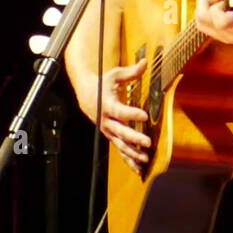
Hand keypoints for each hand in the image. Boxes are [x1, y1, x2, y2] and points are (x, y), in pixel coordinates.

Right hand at [75, 58, 151, 173]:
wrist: (85, 94)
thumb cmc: (102, 83)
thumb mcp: (115, 75)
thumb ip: (131, 72)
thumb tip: (145, 62)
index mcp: (107, 104)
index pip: (119, 110)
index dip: (131, 113)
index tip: (143, 115)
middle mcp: (106, 120)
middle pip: (120, 131)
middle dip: (134, 137)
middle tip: (147, 142)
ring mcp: (107, 130)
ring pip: (119, 144)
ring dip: (132, 152)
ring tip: (145, 158)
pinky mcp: (110, 136)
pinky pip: (120, 150)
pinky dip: (128, 160)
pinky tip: (139, 169)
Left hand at [195, 0, 232, 46]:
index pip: (220, 20)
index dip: (215, 6)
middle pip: (202, 22)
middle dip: (203, 4)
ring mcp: (229, 38)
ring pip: (202, 26)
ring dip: (204, 10)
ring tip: (216, 0)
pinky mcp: (229, 39)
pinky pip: (209, 29)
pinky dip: (209, 17)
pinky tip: (220, 8)